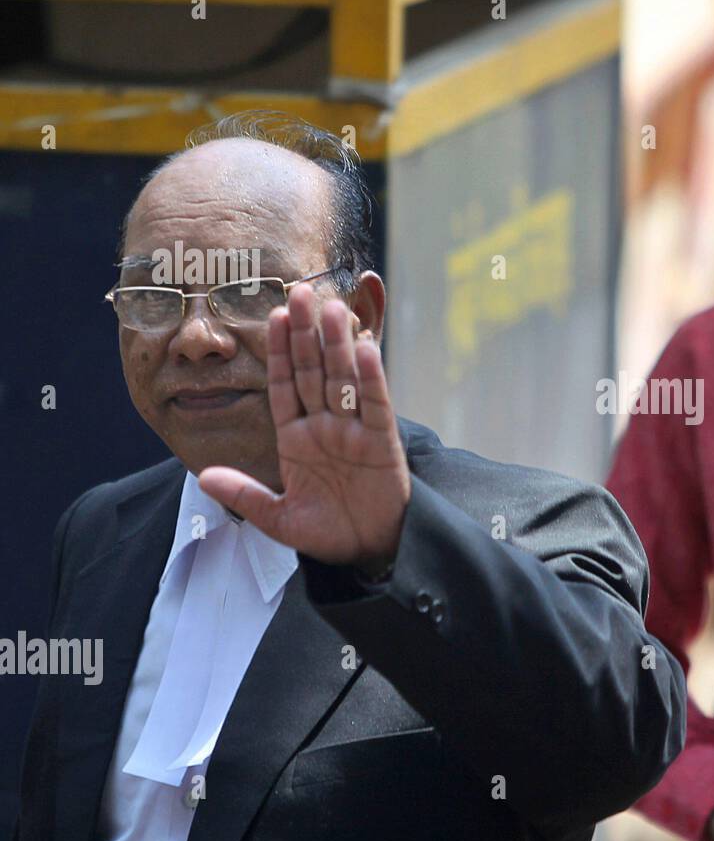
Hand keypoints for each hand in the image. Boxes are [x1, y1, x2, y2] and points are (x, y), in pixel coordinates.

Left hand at [197, 284, 410, 569]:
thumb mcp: (278, 519)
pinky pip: (376, 404)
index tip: (272, 315)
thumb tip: (203, 477)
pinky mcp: (382, 442)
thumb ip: (245, 496)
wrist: (370, 551)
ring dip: (337, 343)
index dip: (280, 351)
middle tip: (299, 290)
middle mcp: (325, 427)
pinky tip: (364, 349)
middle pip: (313, 371)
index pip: (285, 385)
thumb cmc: (328, 533)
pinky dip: (371, 378)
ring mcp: (354, 431)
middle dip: (306, 332)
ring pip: (343, 378)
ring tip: (330, 306)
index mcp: (297, 439)